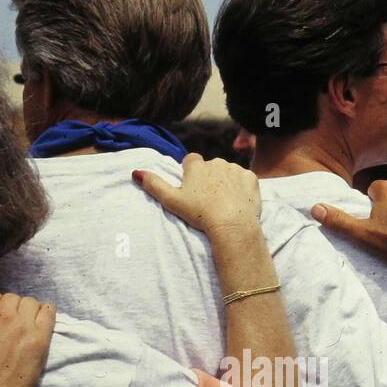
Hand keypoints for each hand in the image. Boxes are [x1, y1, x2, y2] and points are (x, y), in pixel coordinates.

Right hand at [0, 290, 56, 386]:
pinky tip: (43, 319)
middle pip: (12, 299)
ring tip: (25, 325)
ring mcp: (23, 327)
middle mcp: (3, 315)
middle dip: (10, 309)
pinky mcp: (39, 340)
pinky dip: (46, 313)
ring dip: (28, 311)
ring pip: (30, 304)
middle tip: (9, 325)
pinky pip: (48, 314)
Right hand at [134, 153, 262, 235]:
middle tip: (208, 200)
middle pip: (210, 167)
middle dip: (209, 179)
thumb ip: (153, 184)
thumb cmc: (199, 214)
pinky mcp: (251, 178)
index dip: (191, 174)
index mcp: (197, 165)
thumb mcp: (171, 200)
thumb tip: (135, 172)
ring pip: (228, 172)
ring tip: (223, 203)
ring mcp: (235, 169)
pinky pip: (245, 180)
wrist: (231, 224)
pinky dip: (241, 188)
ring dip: (226, 183)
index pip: (191, 161)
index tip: (193, 189)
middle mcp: (216, 161)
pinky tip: (238, 203)